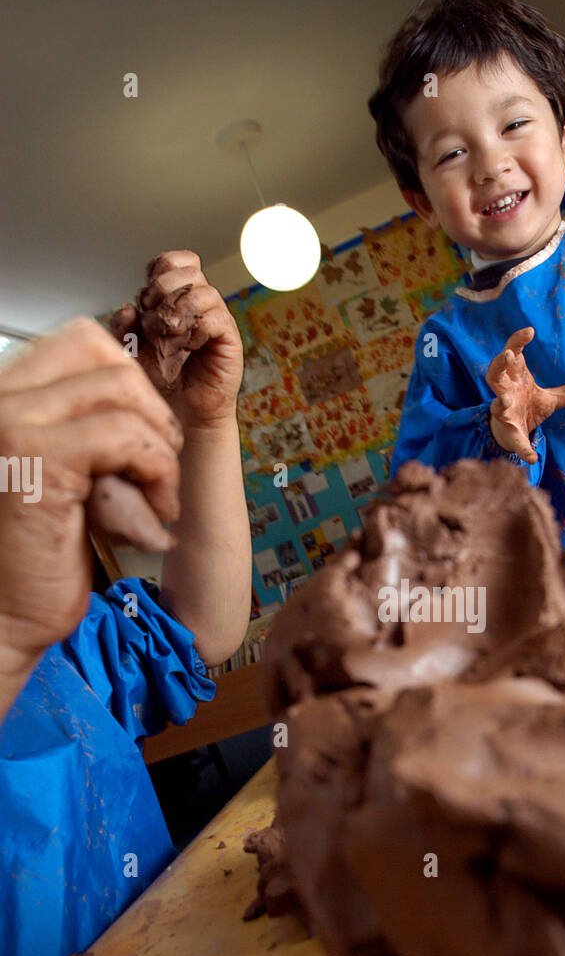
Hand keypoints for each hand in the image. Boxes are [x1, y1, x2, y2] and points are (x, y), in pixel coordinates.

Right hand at [0, 319, 181, 670]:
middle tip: (158, 464)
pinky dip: (156, 470)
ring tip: (155, 496)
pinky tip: (151, 512)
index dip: (130, 380)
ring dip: (158, 445)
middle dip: (149, 406)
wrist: (7, 616)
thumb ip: (86, 425)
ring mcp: (10, 423)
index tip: (146, 436)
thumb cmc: (38, 552)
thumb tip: (139, 387)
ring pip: (120, 389)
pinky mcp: (37, 460)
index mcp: (4, 396)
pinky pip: (125, 434)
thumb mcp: (68, 472)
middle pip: (101, 351)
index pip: (79, 339)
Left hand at [110, 250, 243, 431]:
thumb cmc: (158, 381)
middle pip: (190, 269)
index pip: (173, 261)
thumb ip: (123, 328)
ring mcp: (216, 320)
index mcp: (176, 298)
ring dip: (179, 311)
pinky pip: (217, 318)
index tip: (145, 301)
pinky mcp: (229, 340)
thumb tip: (127, 307)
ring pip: (204, 291)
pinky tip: (186, 346)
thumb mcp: (130, 350)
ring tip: (167, 335)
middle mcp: (198, 304)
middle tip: (152, 319)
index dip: (158, 271)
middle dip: (164, 290)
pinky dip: (196, 328)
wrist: (179, 413)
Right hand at [486, 327, 564, 462]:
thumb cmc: (527, 410)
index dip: (517, 341)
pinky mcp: (507, 432)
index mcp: (516, 378)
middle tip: (508, 355)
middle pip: (495, 371)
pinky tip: (531, 456)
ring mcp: (503, 411)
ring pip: (494, 400)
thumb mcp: (551, 401)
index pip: (512, 353)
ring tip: (503, 401)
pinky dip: (523, 448)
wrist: (513, 436)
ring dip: (498, 399)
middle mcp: (505, 391)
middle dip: (499, 363)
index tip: (530, 331)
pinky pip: (514, 439)